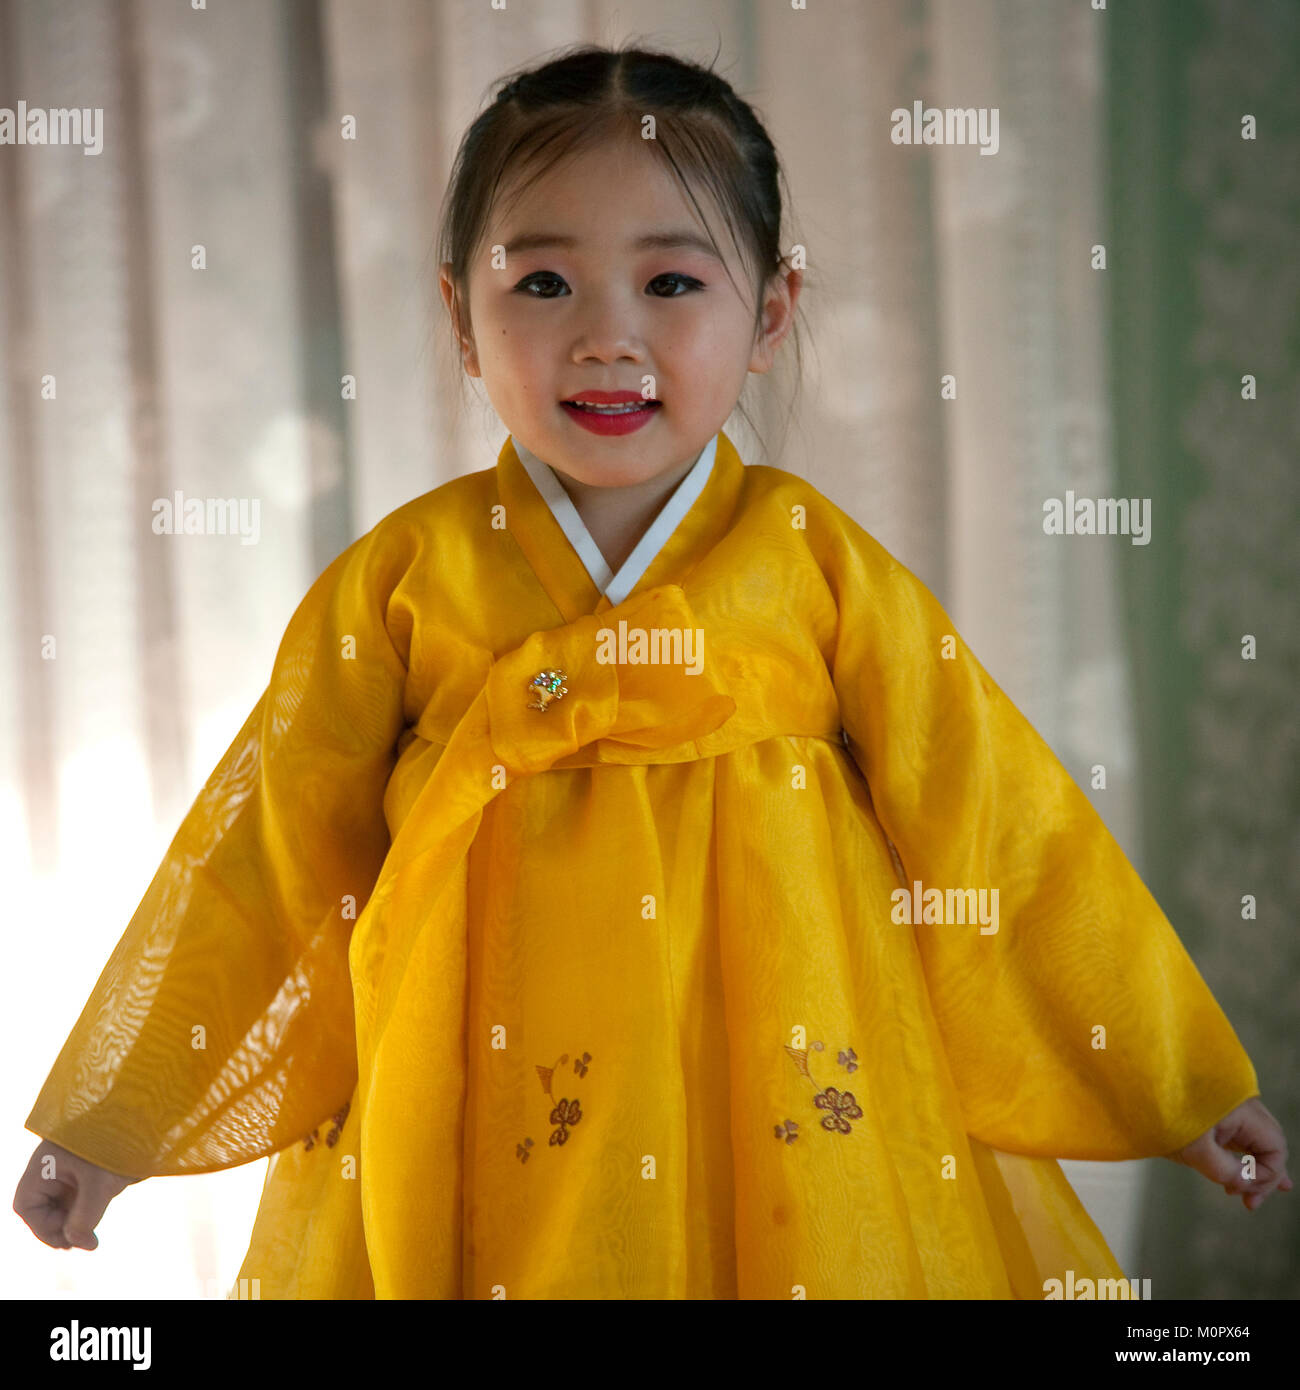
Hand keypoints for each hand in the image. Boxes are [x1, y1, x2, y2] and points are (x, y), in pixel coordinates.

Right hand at [12, 1139, 141, 1249]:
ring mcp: (72, 1167)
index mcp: (45, 1164)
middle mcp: (54, 1166)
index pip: (27, 1205)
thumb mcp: (100, 1182)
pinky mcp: (90, 1168)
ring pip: (63, 1203)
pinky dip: (87, 1210)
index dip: (42, 1228)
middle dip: (59, 1228)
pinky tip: (99, 1219)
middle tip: (83, 1243)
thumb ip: (85, 1216)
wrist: (143, 1111)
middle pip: (44, 1207)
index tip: (66, 1241)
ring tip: (91, 1238)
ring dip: (74, 1221)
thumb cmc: (116, 1141)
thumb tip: (77, 1242)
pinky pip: (81, 1195)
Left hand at [1165, 1097, 1291, 1209]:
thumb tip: (1246, 1184)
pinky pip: (1236, 1134)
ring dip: (1253, 1168)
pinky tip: (1243, 1172)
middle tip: (1250, 1203)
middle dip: (1264, 1176)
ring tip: (1252, 1197)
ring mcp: (1229, 1107)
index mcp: (1244, 1110)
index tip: (1242, 1191)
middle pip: (1269, 1145)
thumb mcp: (1195, 1149)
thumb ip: (1225, 1170)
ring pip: (1253, 1141)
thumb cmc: (1164, 1114)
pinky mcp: (1213, 1110)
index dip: (1265, 1176)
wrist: (1136, 1083)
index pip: (1275, 1149)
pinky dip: (1240, 1154)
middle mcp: (1243, 1105)